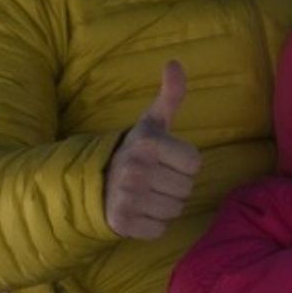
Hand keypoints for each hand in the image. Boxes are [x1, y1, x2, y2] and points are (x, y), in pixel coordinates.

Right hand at [103, 62, 200, 239]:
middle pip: (186, 188)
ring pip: (175, 210)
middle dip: (175, 185)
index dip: (183, 163)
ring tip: (148, 192)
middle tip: (155, 177)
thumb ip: (170, 95)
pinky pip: (159, 229)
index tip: (164, 159)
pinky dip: (152, 223)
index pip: (194, 163)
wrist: (97, 180)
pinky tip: (139, 209)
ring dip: (165, 204)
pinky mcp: (122, 222)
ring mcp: (127, 197)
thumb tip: (174, 62)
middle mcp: (135, 169)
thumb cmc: (137, 151)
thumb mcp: (153, 122)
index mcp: (147, 143)